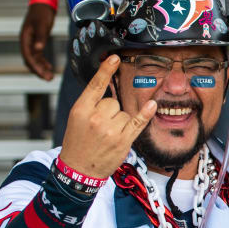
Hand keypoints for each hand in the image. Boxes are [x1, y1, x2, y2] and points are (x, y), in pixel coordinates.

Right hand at [19, 3, 56, 80]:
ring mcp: (31, 42)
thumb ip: (40, 38)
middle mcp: (26, 42)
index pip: (28, 56)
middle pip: (30, 60)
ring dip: (41, 68)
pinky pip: (38, 55)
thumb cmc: (42, 13)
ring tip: (50, 77)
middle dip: (38, 70)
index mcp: (25, 38)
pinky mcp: (37, 41)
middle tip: (48, 79)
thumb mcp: (42, 25)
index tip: (42, 74)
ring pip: (34, 59)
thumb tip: (38, 50)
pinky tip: (49, 67)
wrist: (44, 4)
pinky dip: (43, 62)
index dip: (34, 66)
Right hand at [57, 55, 155, 179]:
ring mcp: (110, 130)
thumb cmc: (78, 142)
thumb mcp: (76, 119)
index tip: (114, 58)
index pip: (95, 86)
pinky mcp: (123, 140)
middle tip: (100, 127)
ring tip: (108, 135)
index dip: (105, 70)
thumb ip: (91, 104)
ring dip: (120, 122)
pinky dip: (146, 113)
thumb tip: (108, 87)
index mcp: (81, 109)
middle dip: (110, 111)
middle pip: (113, 101)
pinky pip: (138, 122)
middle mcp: (96, 118)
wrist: (78, 169)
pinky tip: (152, 105)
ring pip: (124, 112)